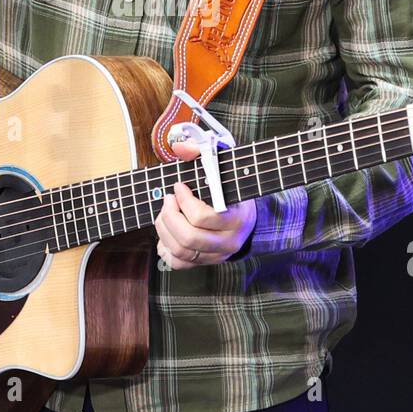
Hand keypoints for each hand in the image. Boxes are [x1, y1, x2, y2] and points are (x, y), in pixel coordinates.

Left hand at [154, 139, 256, 269]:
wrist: (248, 218)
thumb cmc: (232, 188)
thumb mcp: (223, 167)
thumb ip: (202, 153)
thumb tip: (181, 148)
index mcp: (237, 219)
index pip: (202, 217)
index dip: (184, 201)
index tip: (179, 186)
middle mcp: (228, 241)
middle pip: (188, 238)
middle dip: (169, 216)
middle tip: (168, 200)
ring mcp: (217, 255)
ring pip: (180, 251)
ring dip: (164, 229)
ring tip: (165, 213)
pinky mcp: (205, 262)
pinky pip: (179, 263)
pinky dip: (165, 248)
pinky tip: (167, 232)